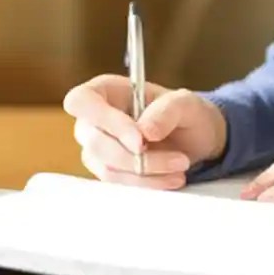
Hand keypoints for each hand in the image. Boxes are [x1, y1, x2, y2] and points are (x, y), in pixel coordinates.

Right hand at [62, 74, 227, 189]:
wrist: (192, 139)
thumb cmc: (183, 113)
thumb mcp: (185, 103)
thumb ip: (166, 111)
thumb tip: (145, 131)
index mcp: (104, 90)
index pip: (80, 101)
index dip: (105, 121)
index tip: (140, 140)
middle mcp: (93, 119)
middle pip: (94, 142)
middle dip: (137, 157)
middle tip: (179, 159)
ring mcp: (97, 147)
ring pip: (107, 168)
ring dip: (148, 172)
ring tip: (180, 166)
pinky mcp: (107, 170)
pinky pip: (118, 183)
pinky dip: (147, 184)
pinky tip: (171, 177)